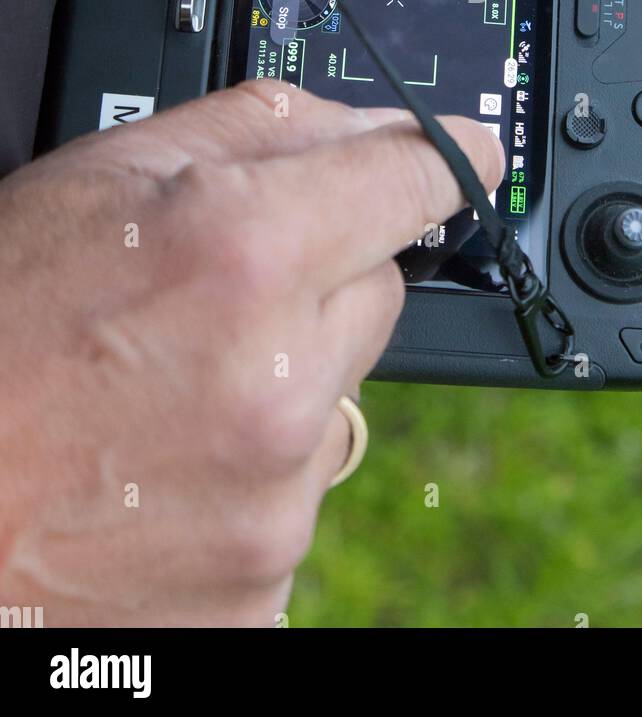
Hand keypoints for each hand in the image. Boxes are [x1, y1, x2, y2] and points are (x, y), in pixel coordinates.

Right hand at [0, 82, 502, 626]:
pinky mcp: (261, 590)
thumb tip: (373, 126)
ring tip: (163, 394)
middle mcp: (278, 384)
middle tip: (214, 299)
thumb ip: (259, 129)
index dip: (440, 160)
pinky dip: (248, 478)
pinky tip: (162, 468)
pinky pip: (295, 498)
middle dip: (321, 282)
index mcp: (246, 255)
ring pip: (338, 402)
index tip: (463, 158)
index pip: (417, 181)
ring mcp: (274, 502)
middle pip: (380, 295)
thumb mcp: (103, 178)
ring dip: (280, 387)